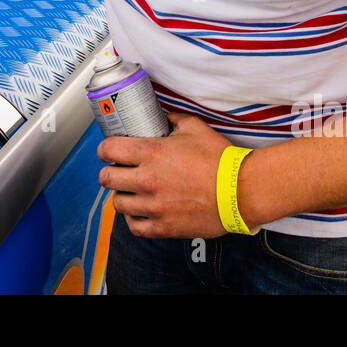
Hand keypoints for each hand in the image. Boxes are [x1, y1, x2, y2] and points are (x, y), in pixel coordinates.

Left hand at [97, 112, 232, 238]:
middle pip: (107, 178)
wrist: (241, 191)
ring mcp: (153, 206)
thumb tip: (163, 119)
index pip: (109, 149)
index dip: (105, 149)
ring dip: (122, 195)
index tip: (109, 151)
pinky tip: (140, 211)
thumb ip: (173, 120)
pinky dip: (133, 218)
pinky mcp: (163, 227)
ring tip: (131, 191)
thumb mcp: (195, 128)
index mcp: (152, 153)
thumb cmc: (220, 160)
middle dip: (110, 172)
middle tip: (119, 170)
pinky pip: (134, 226)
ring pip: (118, 203)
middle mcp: (147, 180)